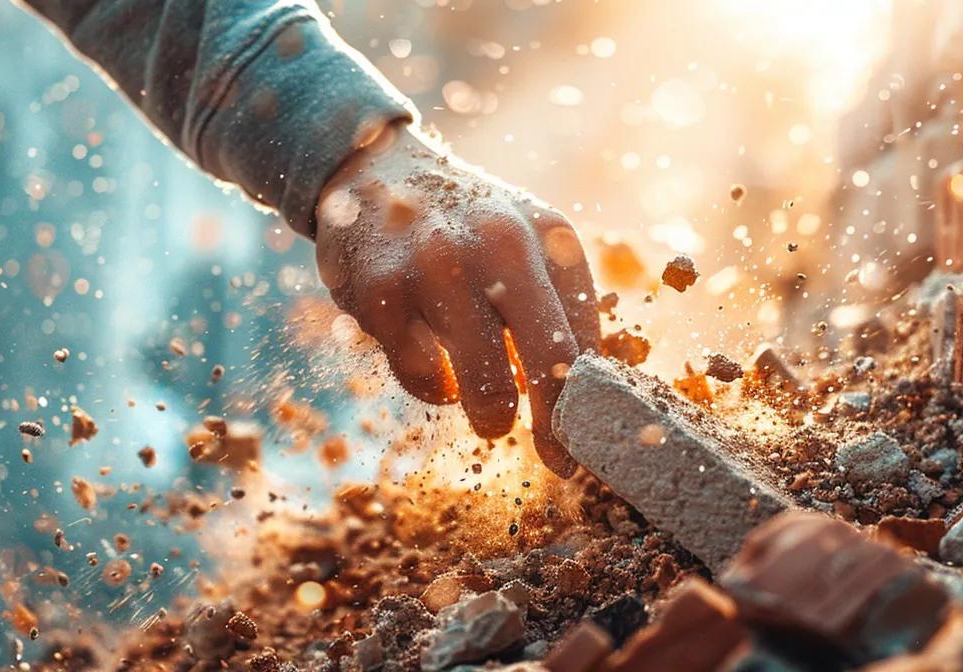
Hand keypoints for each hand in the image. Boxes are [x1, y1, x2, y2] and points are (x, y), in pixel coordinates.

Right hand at [315, 122, 599, 476]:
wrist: (376, 171)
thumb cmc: (468, 226)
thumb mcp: (525, 241)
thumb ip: (558, 305)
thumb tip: (585, 402)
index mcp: (549, 234)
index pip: (584, 336)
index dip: (585, 405)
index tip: (581, 447)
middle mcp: (500, 242)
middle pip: (548, 359)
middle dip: (548, 424)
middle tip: (548, 451)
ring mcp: (438, 266)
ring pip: (483, 383)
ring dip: (490, 414)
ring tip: (489, 416)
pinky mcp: (383, 292)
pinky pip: (422, 377)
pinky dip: (433, 387)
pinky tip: (433, 365)